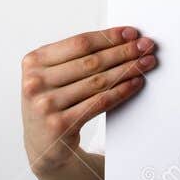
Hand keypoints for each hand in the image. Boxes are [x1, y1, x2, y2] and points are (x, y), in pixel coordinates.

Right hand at [21, 26, 157, 176]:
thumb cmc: (51, 103)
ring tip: (146, 63)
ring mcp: (46, 105)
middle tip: (146, 46)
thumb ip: (75, 56)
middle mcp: (35, 82)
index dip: (109, 37)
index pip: (79, 43)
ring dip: (128, 70)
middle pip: (91, 61)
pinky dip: (121, 91)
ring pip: (98, 81)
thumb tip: (121, 39)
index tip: (131, 33)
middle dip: (123, 51)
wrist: (41, 146)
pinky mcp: (60, 125)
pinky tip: (135, 83)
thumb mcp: (51, 75)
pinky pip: (99, 103)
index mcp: (33, 62)